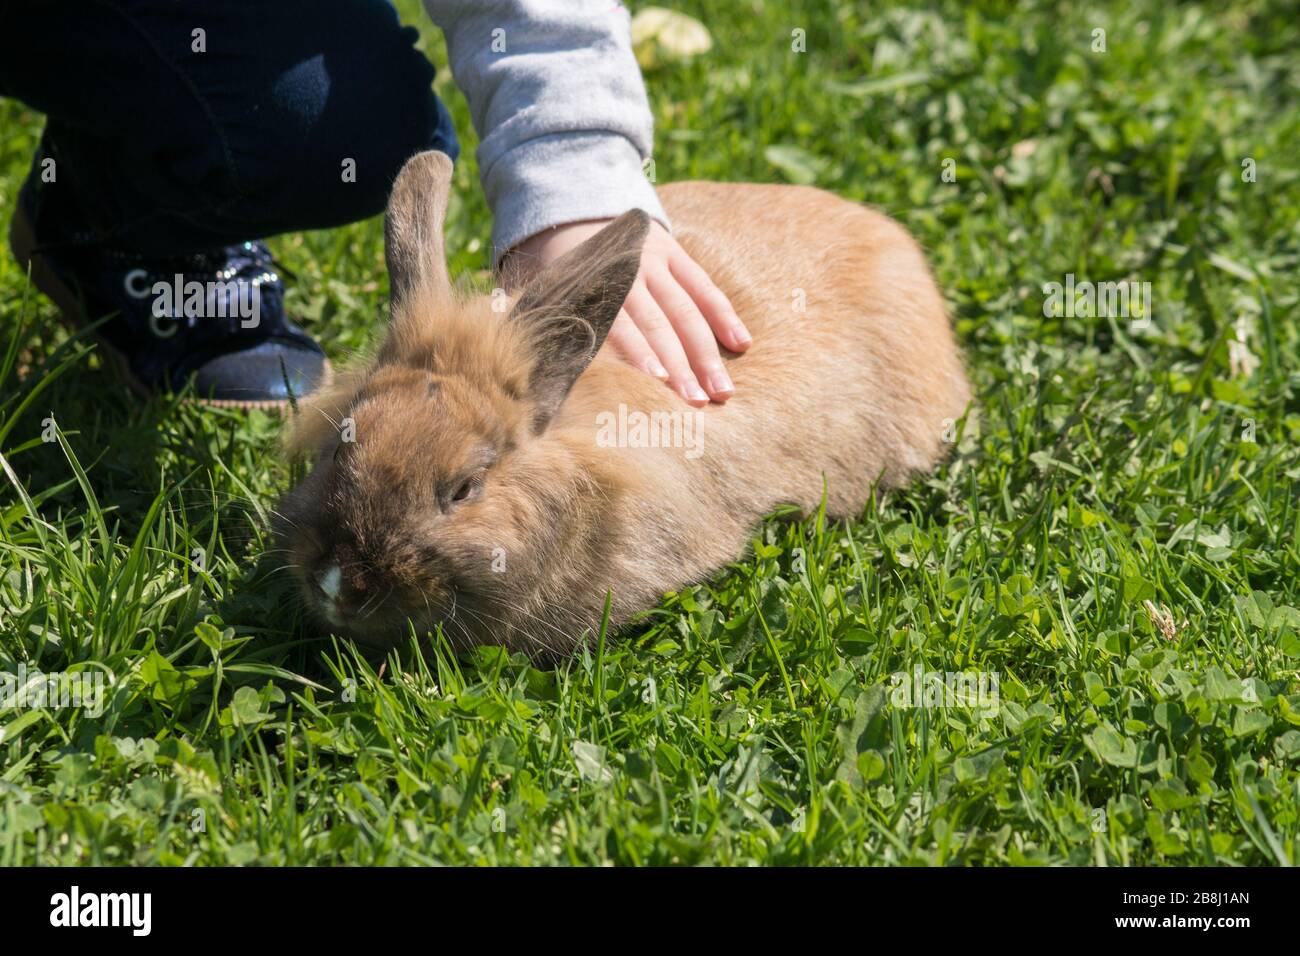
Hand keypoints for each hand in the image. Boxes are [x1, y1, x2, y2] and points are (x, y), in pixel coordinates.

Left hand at [504, 218, 750, 404]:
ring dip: (706, 353)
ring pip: (685, 310)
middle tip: (698, 403)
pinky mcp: (676, 252)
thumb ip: (535, 325)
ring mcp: (655, 261)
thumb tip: (526, 373)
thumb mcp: (536, 292)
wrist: (572, 207)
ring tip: (722, 391)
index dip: (639, 353)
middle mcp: (627, 272)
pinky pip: (704, 286)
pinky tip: (741, 344)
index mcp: (590, 286)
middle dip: (681, 365)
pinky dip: (723, 314)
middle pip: (658, 324)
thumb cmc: (553, 271)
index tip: (658, 383)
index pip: (618, 325)